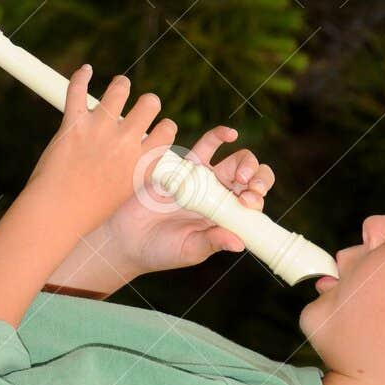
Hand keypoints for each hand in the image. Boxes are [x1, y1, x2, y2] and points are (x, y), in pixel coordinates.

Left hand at [28, 66, 178, 230]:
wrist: (57, 214)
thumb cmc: (87, 211)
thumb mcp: (123, 193)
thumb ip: (131, 170)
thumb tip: (133, 156)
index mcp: (141, 163)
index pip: (168, 130)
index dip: (163, 125)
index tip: (155, 127)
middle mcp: (125, 143)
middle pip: (149, 103)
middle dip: (146, 102)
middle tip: (137, 108)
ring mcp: (99, 130)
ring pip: (120, 88)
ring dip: (120, 86)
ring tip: (118, 88)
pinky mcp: (73, 124)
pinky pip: (78, 90)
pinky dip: (81, 76)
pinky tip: (86, 70)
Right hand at [47, 125, 274, 293]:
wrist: (126, 238)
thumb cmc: (159, 250)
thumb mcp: (189, 251)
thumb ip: (211, 243)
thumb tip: (239, 244)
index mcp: (226, 218)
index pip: (253, 203)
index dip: (258, 199)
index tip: (248, 204)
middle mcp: (219, 197)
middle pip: (250, 178)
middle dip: (258, 179)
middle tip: (247, 189)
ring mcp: (204, 180)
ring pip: (235, 161)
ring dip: (245, 162)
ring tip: (238, 175)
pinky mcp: (185, 167)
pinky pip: (205, 146)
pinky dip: (219, 136)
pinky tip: (230, 134)